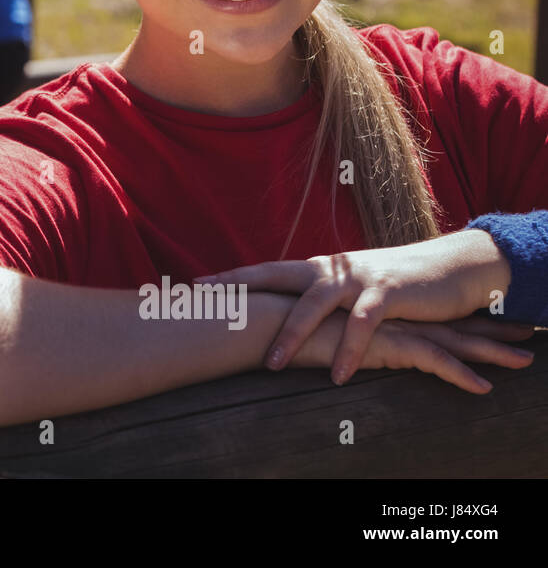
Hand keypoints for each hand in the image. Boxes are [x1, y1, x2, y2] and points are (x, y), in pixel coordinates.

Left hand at [196, 235, 516, 381]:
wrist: (448, 268)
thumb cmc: (392, 285)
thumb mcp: (349, 291)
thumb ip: (317, 300)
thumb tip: (280, 314)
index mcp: (317, 268)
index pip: (264, 272)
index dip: (230, 278)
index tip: (195, 285)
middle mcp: (330, 268)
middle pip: (277, 278)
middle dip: (241, 290)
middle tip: (210, 307)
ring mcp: (358, 278)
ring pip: (316, 305)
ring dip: (294, 336)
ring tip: (273, 365)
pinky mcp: (388, 293)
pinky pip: (365, 325)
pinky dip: (351, 351)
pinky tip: (338, 375)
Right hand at [286, 310, 534, 393]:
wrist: (263, 318)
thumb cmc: (275, 322)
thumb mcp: (305, 325)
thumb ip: (320, 326)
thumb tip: (320, 336)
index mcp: (368, 305)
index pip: (418, 310)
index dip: (454, 315)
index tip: (484, 318)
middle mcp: (383, 310)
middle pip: (445, 320)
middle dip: (487, 327)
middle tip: (524, 332)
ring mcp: (387, 324)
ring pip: (449, 337)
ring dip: (490, 350)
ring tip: (525, 360)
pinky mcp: (383, 341)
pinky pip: (431, 360)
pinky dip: (460, 375)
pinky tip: (485, 388)